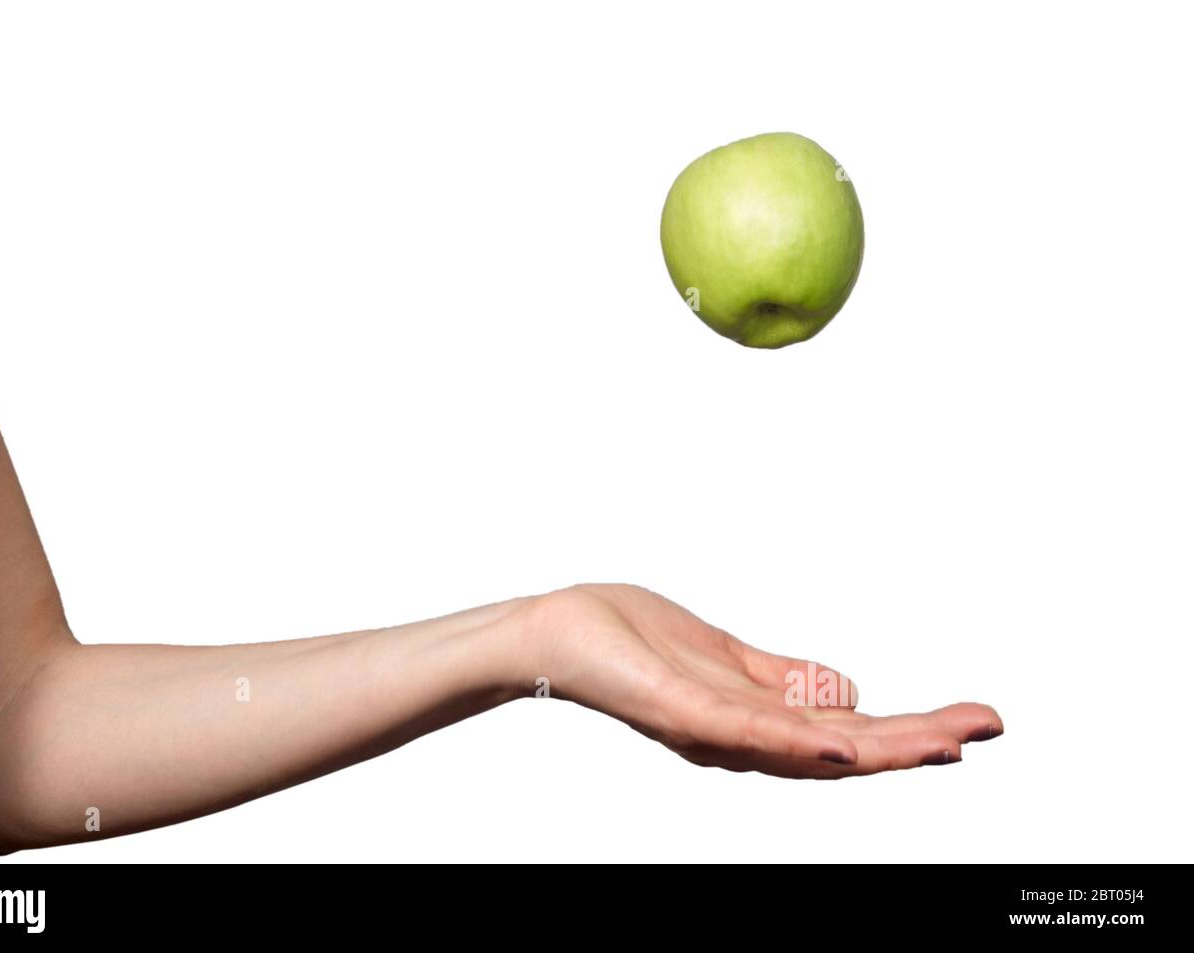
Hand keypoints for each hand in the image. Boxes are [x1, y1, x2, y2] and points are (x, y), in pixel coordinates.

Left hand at [526, 584, 1001, 777]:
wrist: (553, 634)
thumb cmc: (629, 641)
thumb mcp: (726, 658)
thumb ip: (783, 677)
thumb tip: (853, 691)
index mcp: (758, 723)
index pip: (848, 734)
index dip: (909, 732)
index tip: (974, 722)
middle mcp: (742, 740)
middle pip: (843, 750)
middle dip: (918, 742)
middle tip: (987, 727)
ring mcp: (712, 729)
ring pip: (807, 749)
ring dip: (879, 749)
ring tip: (944, 741)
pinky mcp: (678, 708)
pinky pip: (741, 731)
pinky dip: (794, 742)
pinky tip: (840, 746)